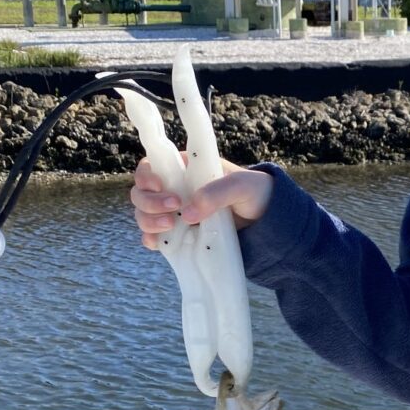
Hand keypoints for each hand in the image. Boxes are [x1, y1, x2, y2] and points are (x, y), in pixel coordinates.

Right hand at [130, 155, 273, 249]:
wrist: (268, 223)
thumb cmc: (256, 194)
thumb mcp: (242, 186)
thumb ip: (217, 193)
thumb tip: (187, 213)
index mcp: (185, 170)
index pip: (151, 166)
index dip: (146, 175)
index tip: (159, 185)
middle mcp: (175, 190)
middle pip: (141, 192)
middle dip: (149, 201)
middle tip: (173, 207)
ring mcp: (175, 214)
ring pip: (144, 215)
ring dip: (148, 220)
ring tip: (170, 225)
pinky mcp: (179, 236)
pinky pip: (154, 237)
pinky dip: (151, 240)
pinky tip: (159, 243)